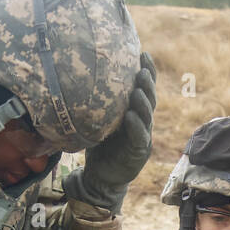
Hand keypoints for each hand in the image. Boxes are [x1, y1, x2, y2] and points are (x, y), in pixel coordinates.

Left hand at [63, 51, 155, 211]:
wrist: (101, 176)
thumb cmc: (98, 144)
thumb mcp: (98, 118)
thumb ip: (98, 100)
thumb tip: (81, 72)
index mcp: (134, 110)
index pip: (143, 88)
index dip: (147, 71)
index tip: (143, 53)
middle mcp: (141, 121)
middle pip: (148, 98)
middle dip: (148, 82)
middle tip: (142, 67)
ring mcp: (143, 137)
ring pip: (147, 116)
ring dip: (143, 102)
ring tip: (139, 89)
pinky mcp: (139, 152)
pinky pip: (139, 137)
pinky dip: (136, 126)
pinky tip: (130, 116)